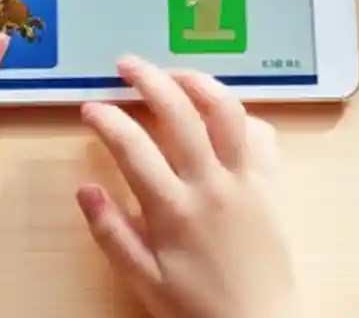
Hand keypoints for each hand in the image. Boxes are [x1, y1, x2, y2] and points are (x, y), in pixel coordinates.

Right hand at [78, 57, 292, 317]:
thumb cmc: (197, 308)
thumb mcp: (143, 280)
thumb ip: (112, 233)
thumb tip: (85, 189)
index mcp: (174, 210)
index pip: (132, 146)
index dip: (107, 119)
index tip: (90, 108)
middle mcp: (212, 185)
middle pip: (179, 112)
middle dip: (148, 78)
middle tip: (126, 64)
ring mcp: (247, 180)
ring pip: (226, 110)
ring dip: (197, 81)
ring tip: (173, 72)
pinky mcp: (273, 183)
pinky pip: (261, 133)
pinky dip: (239, 114)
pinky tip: (220, 113)